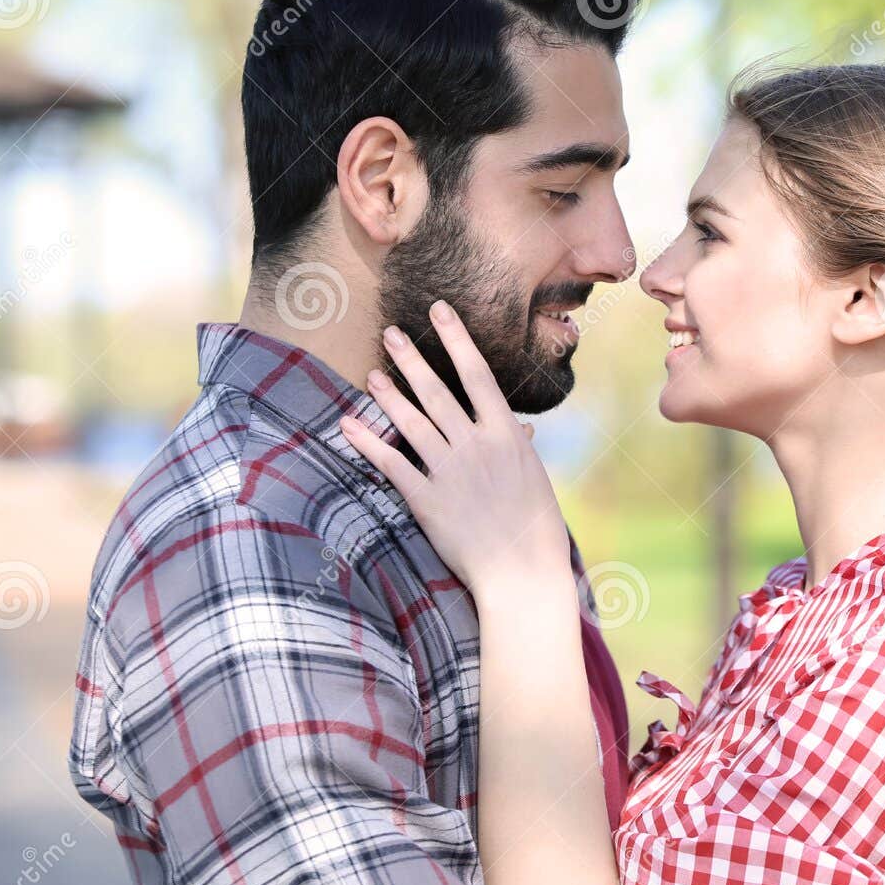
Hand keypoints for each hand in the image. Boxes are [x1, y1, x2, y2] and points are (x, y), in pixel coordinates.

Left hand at [339, 300, 572, 602]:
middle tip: (390, 331)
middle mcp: (476, 446)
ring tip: (372, 373)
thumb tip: (522, 430)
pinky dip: (367, 444)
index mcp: (507, 435)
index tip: (439, 311)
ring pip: (411, 423)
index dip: (456, 339)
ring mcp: (450, 473)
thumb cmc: (537, 527)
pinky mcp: (427, 501)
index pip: (478, 374)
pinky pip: (391, 465)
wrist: (524, 573)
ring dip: (388, 395)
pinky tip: (348, 425)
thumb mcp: (535, 479)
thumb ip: (520, 449)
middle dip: (412, 358)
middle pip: (437, 392)